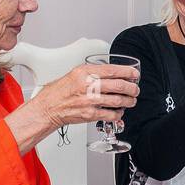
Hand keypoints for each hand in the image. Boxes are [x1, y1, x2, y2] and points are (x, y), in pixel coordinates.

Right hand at [9, 62, 139, 152]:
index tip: (135, 75)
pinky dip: (119, 113)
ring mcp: (90, 100)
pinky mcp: (91, 114)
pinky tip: (119, 111)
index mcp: (85, 72)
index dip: (128, 72)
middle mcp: (89, 85)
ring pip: (119, 101)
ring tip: (131, 100)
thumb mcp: (75, 73)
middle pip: (120, 86)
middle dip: (133, 88)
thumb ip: (93, 72)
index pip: (113, 70)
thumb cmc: (60, 91)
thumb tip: (114, 73)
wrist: (48, 108)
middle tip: (135, 89)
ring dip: (129, 101)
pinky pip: (112, 114)